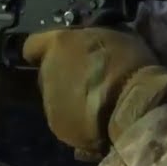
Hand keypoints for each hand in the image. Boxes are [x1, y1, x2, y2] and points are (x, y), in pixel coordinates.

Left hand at [22, 26, 166, 159]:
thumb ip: (89, 43)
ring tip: (97, 105)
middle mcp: (47, 72)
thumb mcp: (111, 38)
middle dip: (63, 76)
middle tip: (88, 81)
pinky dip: (77, 121)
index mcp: (58, 44)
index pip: (33, 45)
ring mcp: (49, 102)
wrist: (133, 104)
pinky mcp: (58, 127)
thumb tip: (85, 48)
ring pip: (55, 99)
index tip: (61, 55)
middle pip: (46, 74)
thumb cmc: (130, 64)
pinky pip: (65, 121)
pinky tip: (98, 122)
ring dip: (70, 100)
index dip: (45, 50)